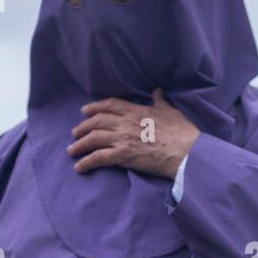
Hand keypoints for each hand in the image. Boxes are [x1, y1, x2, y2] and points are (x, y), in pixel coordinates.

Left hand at [68, 90, 199, 179]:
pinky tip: (79, 167)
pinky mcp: (123, 155)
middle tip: (75, 133)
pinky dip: (86, 162)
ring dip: (79, 145)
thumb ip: (160, 101)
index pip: (109, 105)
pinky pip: (98, 158)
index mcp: (135, 110)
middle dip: (82, 127)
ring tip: (72, 150)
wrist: (186, 151)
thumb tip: (157, 91)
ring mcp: (122, 138)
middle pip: (96, 122)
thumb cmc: (181, 132)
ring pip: (93, 139)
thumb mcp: (170, 111)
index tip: (84, 111)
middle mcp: (124, 122)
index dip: (94, 107)